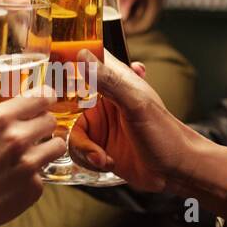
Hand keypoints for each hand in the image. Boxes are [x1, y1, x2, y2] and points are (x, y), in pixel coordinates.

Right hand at [0, 90, 65, 226]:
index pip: (39, 97)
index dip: (45, 97)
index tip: (46, 99)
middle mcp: (18, 137)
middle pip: (50, 120)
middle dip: (44, 124)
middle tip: (35, 131)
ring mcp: (30, 163)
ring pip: (57, 145)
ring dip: (48, 147)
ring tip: (36, 152)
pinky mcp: (35, 186)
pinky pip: (44, 173)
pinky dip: (35, 175)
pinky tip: (17, 179)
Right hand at [67, 52, 196, 192]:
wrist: (175, 171)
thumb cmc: (165, 134)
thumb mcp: (136, 104)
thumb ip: (109, 80)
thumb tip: (82, 55)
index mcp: (112, 81)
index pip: (80, 62)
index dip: (62, 68)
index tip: (51, 82)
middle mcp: (102, 100)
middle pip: (64, 101)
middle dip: (64, 121)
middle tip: (77, 133)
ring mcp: (98, 124)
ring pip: (68, 129)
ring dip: (82, 147)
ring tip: (102, 156)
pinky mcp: (97, 146)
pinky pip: (77, 149)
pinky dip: (88, 158)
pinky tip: (107, 161)